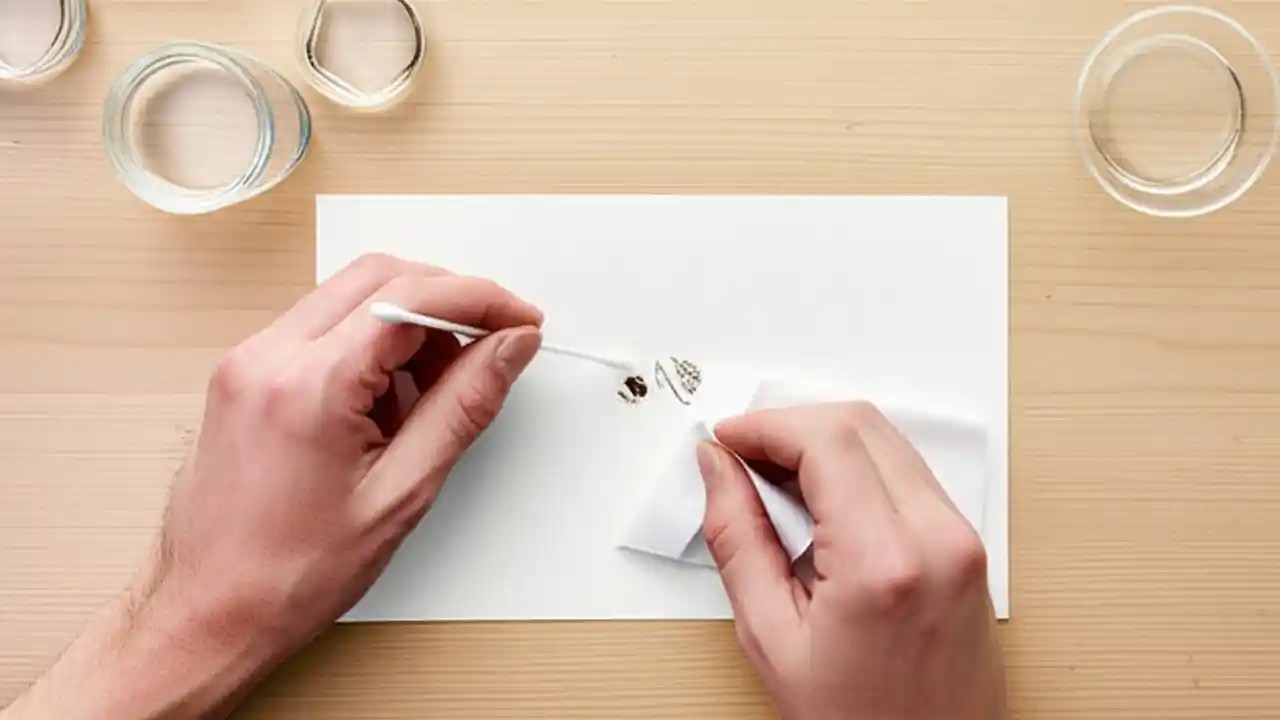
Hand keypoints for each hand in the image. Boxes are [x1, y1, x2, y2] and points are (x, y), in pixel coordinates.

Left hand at [3, 254, 542, 718]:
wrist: (208, 612)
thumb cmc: (289, 574)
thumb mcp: (401, 492)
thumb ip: (463, 406)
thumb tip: (508, 348)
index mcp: (307, 386)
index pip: (410, 298)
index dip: (481, 300)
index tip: (520, 320)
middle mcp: (268, 356)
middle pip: (380, 276)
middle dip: (447, 302)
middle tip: (489, 348)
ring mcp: (248, 360)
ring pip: (351, 296)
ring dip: (408, 326)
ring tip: (431, 398)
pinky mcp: (244, 373)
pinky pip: (322, 327)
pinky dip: (370, 346)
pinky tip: (390, 403)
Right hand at [696, 403, 1005, 719]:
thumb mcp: (772, 637)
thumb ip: (737, 538)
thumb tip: (719, 470)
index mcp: (885, 562)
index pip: (826, 440)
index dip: (766, 426)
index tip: (728, 439)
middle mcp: (938, 539)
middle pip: (860, 424)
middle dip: (792, 426)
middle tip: (744, 456)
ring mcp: (962, 540)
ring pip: (887, 439)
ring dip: (824, 443)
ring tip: (775, 483)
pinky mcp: (968, 546)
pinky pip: (907, 472)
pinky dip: (856, 467)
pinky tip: (819, 500)